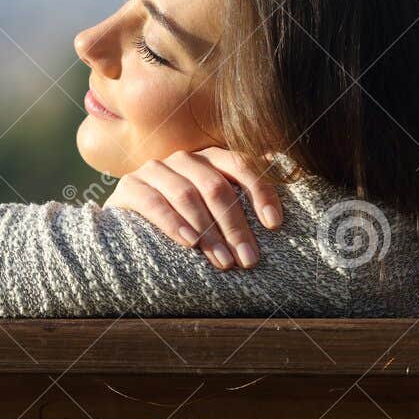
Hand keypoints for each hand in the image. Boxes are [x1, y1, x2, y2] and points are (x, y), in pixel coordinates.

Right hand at [102, 148, 282, 269]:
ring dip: (208, 231)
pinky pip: (153, 202)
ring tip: (222, 261)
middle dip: (235, 226)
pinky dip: (173, 223)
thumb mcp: (215, 209)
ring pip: (187, 194)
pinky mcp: (129, 186)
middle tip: (248, 259)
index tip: (274, 224)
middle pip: (215, 186)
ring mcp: (154, 169)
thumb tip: (289, 170)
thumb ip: (243, 192)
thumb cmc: (184, 220)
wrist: (130, 227)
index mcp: (209, 158)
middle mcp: (184, 158)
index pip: (240, 165)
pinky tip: (189, 242)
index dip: (260, 192)